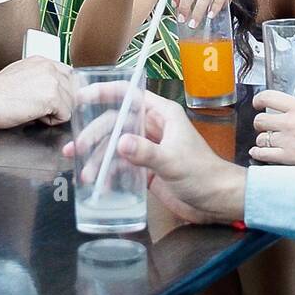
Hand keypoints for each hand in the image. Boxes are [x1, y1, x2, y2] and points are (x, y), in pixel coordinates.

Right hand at [0, 56, 73, 127]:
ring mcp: (53, 81)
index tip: (52, 99)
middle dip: (60, 102)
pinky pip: (65, 115)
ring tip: (33, 110)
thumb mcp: (20, 75)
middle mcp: (50, 67)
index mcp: (42, 61)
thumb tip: (48, 89)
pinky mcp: (52, 97)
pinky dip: (51, 121)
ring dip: (54, 112)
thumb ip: (39, 78)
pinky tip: (34, 116)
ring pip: (70, 104)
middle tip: (38, 107)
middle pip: (72, 90)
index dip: (62, 90)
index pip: (68, 74)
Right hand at [62, 87, 244, 224]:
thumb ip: (146, 152)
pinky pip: (120, 167)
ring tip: (84, 175)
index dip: (105, 92)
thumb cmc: (202, 174)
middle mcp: (153, 128)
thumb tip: (119, 143)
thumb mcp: (173, 161)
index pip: (129, 95)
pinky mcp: (146, 170)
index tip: (82, 97)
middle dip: (94, 135)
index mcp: (162, 114)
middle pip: (115, 123)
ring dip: (97, 159)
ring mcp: (148, 149)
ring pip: (115, 147)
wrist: (217, 201)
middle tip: (76, 149)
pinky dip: (108, 174)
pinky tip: (99, 185)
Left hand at [250, 90, 294, 165]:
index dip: (259, 100)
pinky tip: (259, 153)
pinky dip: (259, 154)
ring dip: (262, 140)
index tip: (258, 103)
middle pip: (260, 120)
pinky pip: (263, 154)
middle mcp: (291, 122)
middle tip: (265, 126)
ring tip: (267, 142)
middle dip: (260, 123)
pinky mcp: (289, 158)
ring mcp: (288, 140)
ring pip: (260, 138)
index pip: (269, 97)